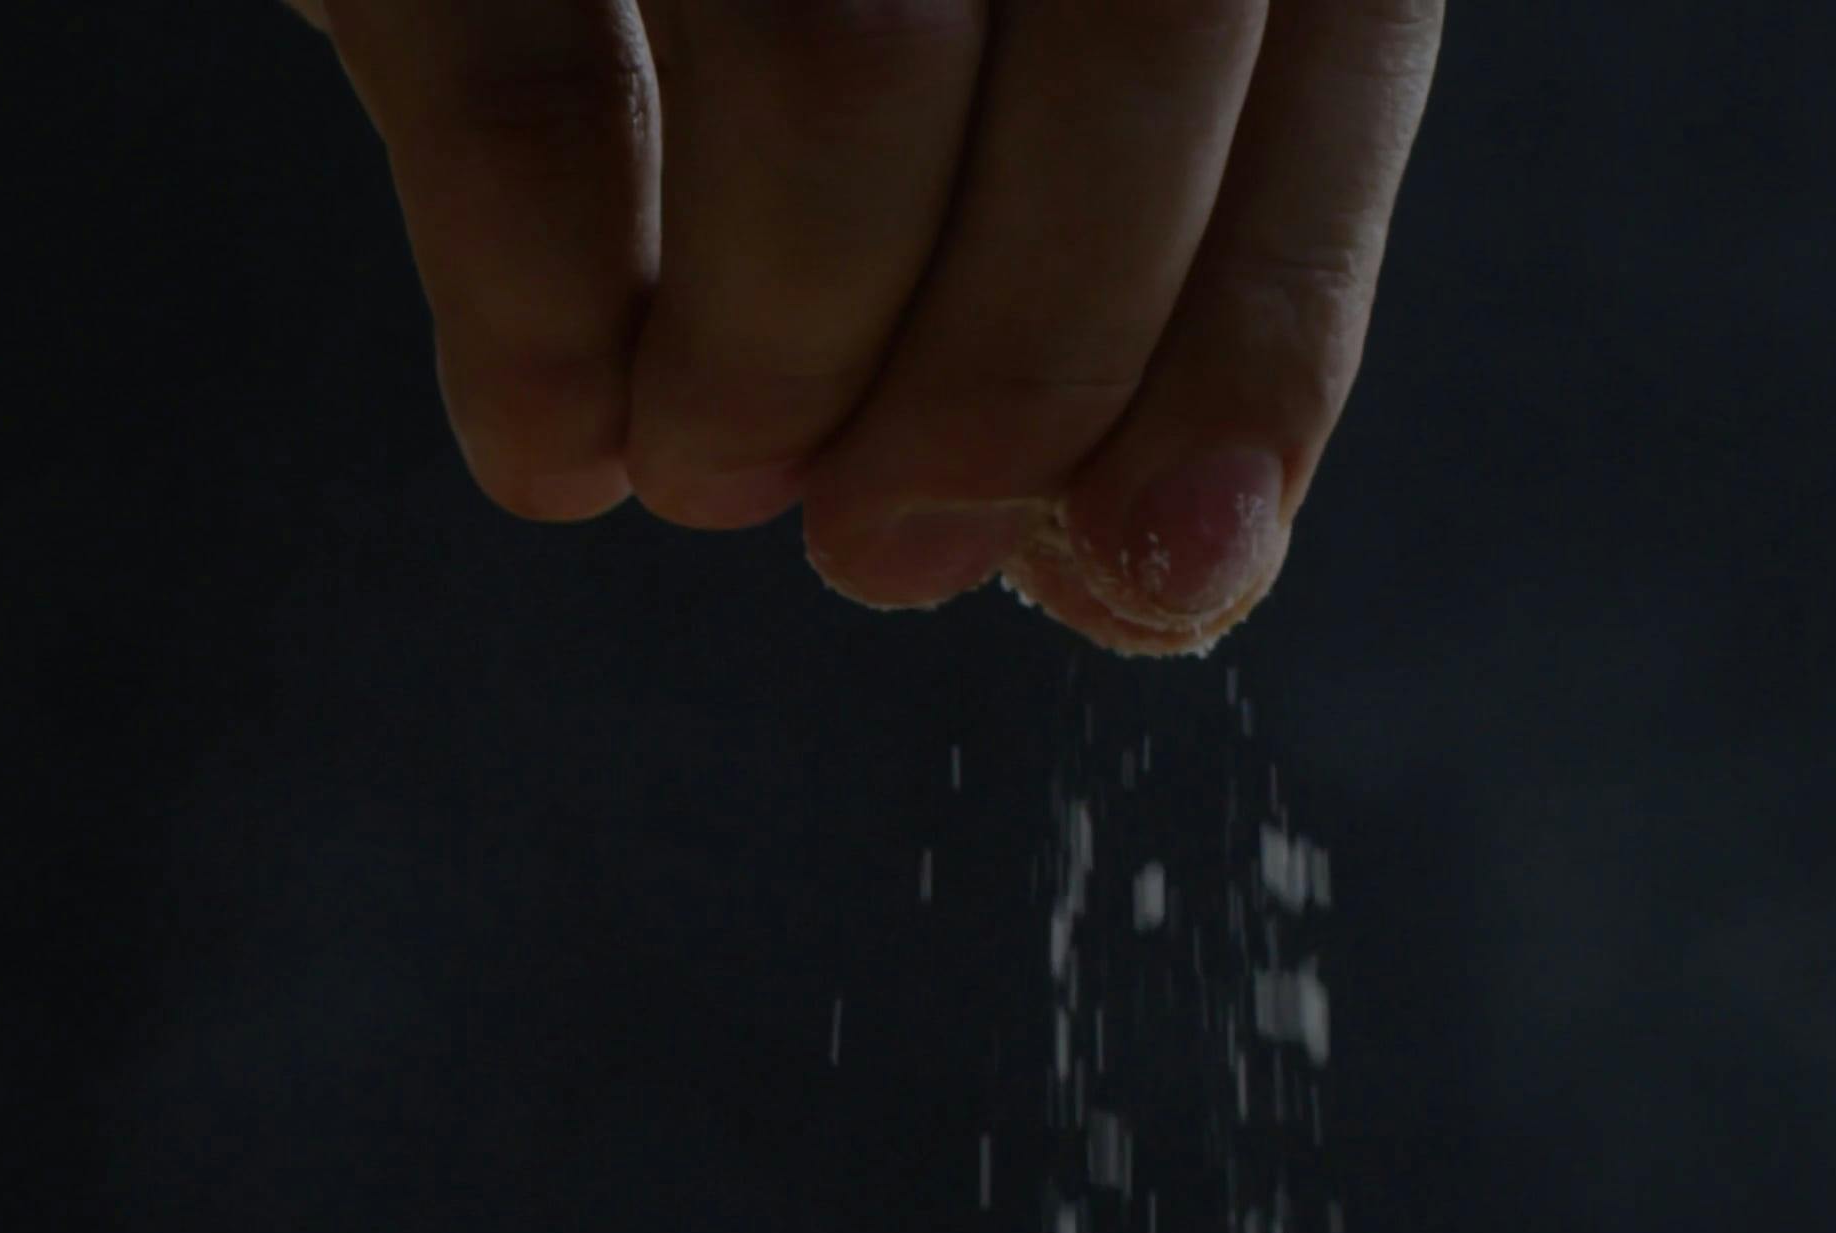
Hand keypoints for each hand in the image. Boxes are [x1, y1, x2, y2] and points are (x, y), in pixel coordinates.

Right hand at [275, 0, 1443, 656]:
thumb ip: (1100, 240)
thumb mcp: (965, 31)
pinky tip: (551, 443)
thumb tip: (1165, 572)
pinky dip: (544, 334)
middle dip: (1026, 364)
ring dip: (784, 360)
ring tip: (708, 467)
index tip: (1166, 558)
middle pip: (1132, 17)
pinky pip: (518, 105)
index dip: (1257, 316)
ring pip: (843, 53)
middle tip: (891, 543)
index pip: (1317, 3)